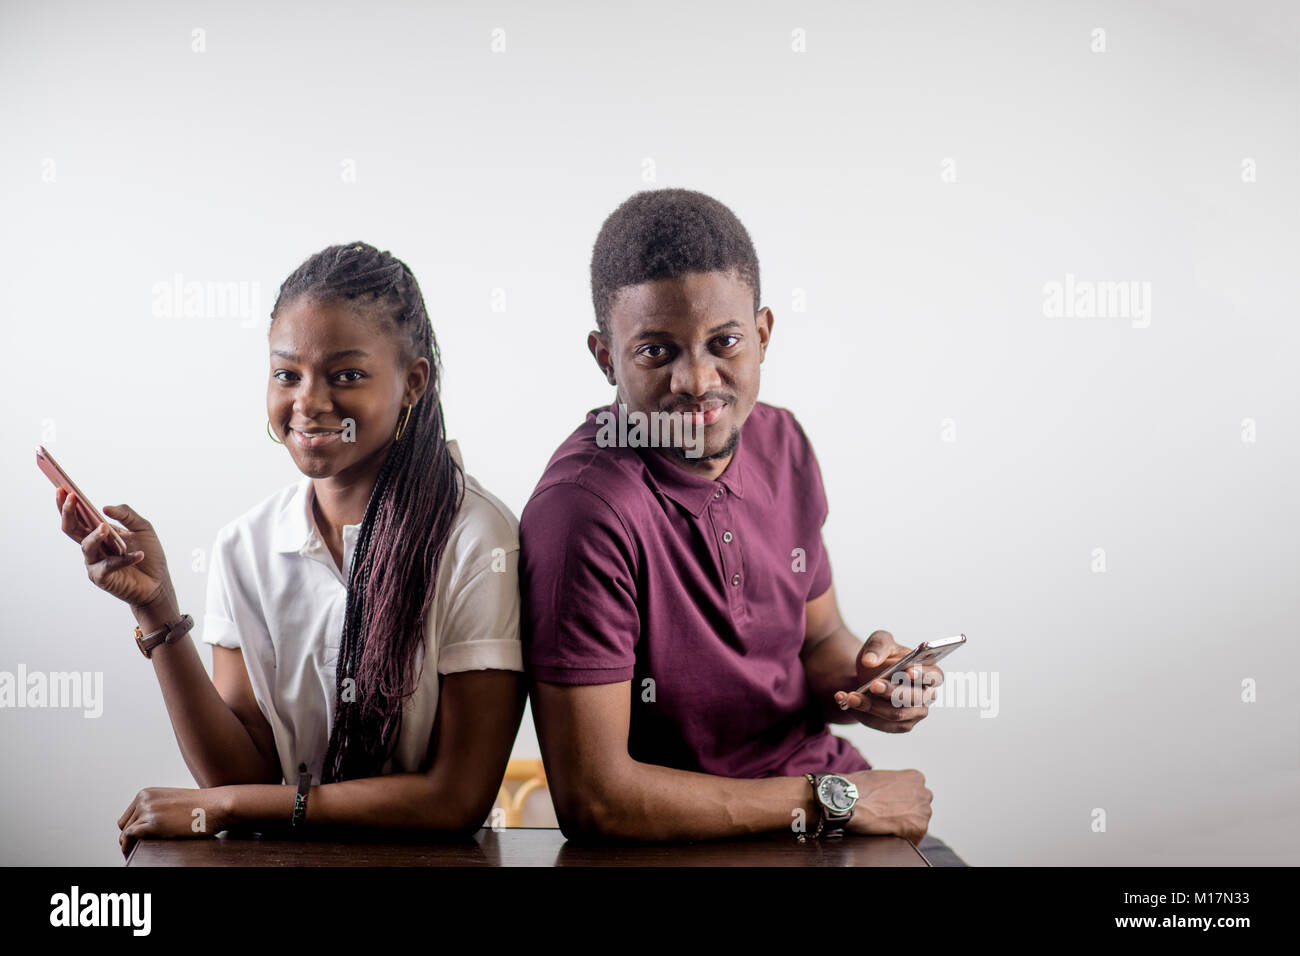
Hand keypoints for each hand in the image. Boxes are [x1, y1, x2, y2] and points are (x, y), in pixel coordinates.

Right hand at [56, 489, 174, 614]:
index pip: (78, 517)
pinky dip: (126, 559)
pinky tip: (139, 554)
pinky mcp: (102, 578)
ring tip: (105, 527)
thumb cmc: (149, 554)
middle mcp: (93, 546)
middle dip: (68, 512)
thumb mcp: (143, 528)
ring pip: (86, 546)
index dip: (67, 503)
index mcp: (99, 532)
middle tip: (70, 497)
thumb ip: (127, 515)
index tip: (62, 487)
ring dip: (95, 535)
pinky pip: (110, 565)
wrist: (158, 582)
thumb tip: (105, 507)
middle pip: (71, 528)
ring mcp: (94, 562)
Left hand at [117, 786, 231, 857]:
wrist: (216, 806)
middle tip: (137, 848)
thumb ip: (158, 809)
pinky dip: (127, 847)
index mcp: (147, 793)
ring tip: (135, 852)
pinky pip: (128, 838)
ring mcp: (147, 810)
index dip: (132, 829)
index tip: (136, 840)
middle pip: (125, 825)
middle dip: (131, 837)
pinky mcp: (152, 823)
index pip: (128, 816)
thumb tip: (149, 825)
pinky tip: (132, 853)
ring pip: (126, 833)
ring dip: (129, 844)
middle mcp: (144, 800)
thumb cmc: (202, 807)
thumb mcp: (173, 802)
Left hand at [834, 630, 942, 732]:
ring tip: (850, 697)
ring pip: (896, 714)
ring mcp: (915, 712)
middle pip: (914, 698)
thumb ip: (877, 646)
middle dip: (892, 692)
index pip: (935, 675)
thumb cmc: (882, 656)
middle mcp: (927, 694)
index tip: (908, 672)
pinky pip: (883, 724)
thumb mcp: (879, 642)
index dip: (924, 675)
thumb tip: (870, 661)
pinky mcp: (900, 725)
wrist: (868, 674)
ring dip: (872, 706)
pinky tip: (847, 703)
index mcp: (928, 670)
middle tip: (873, 685)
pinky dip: (864, 715)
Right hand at [844, 769, 932, 845]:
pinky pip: (914, 839)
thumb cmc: (858, 788)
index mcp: (915, 778)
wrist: (848, 798)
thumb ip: (894, 787)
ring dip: (905, 827)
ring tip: (885, 825)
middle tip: (888, 818)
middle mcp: (923, 792)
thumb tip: (892, 797)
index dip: (903, 804)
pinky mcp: (918, 826)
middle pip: (919, 810)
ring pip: (917, 824)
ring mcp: (923, 810)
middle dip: (906, 815)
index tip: (892, 809)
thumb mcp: (880, 778)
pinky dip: (902, 839)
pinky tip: (887, 832)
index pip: (916, 796)